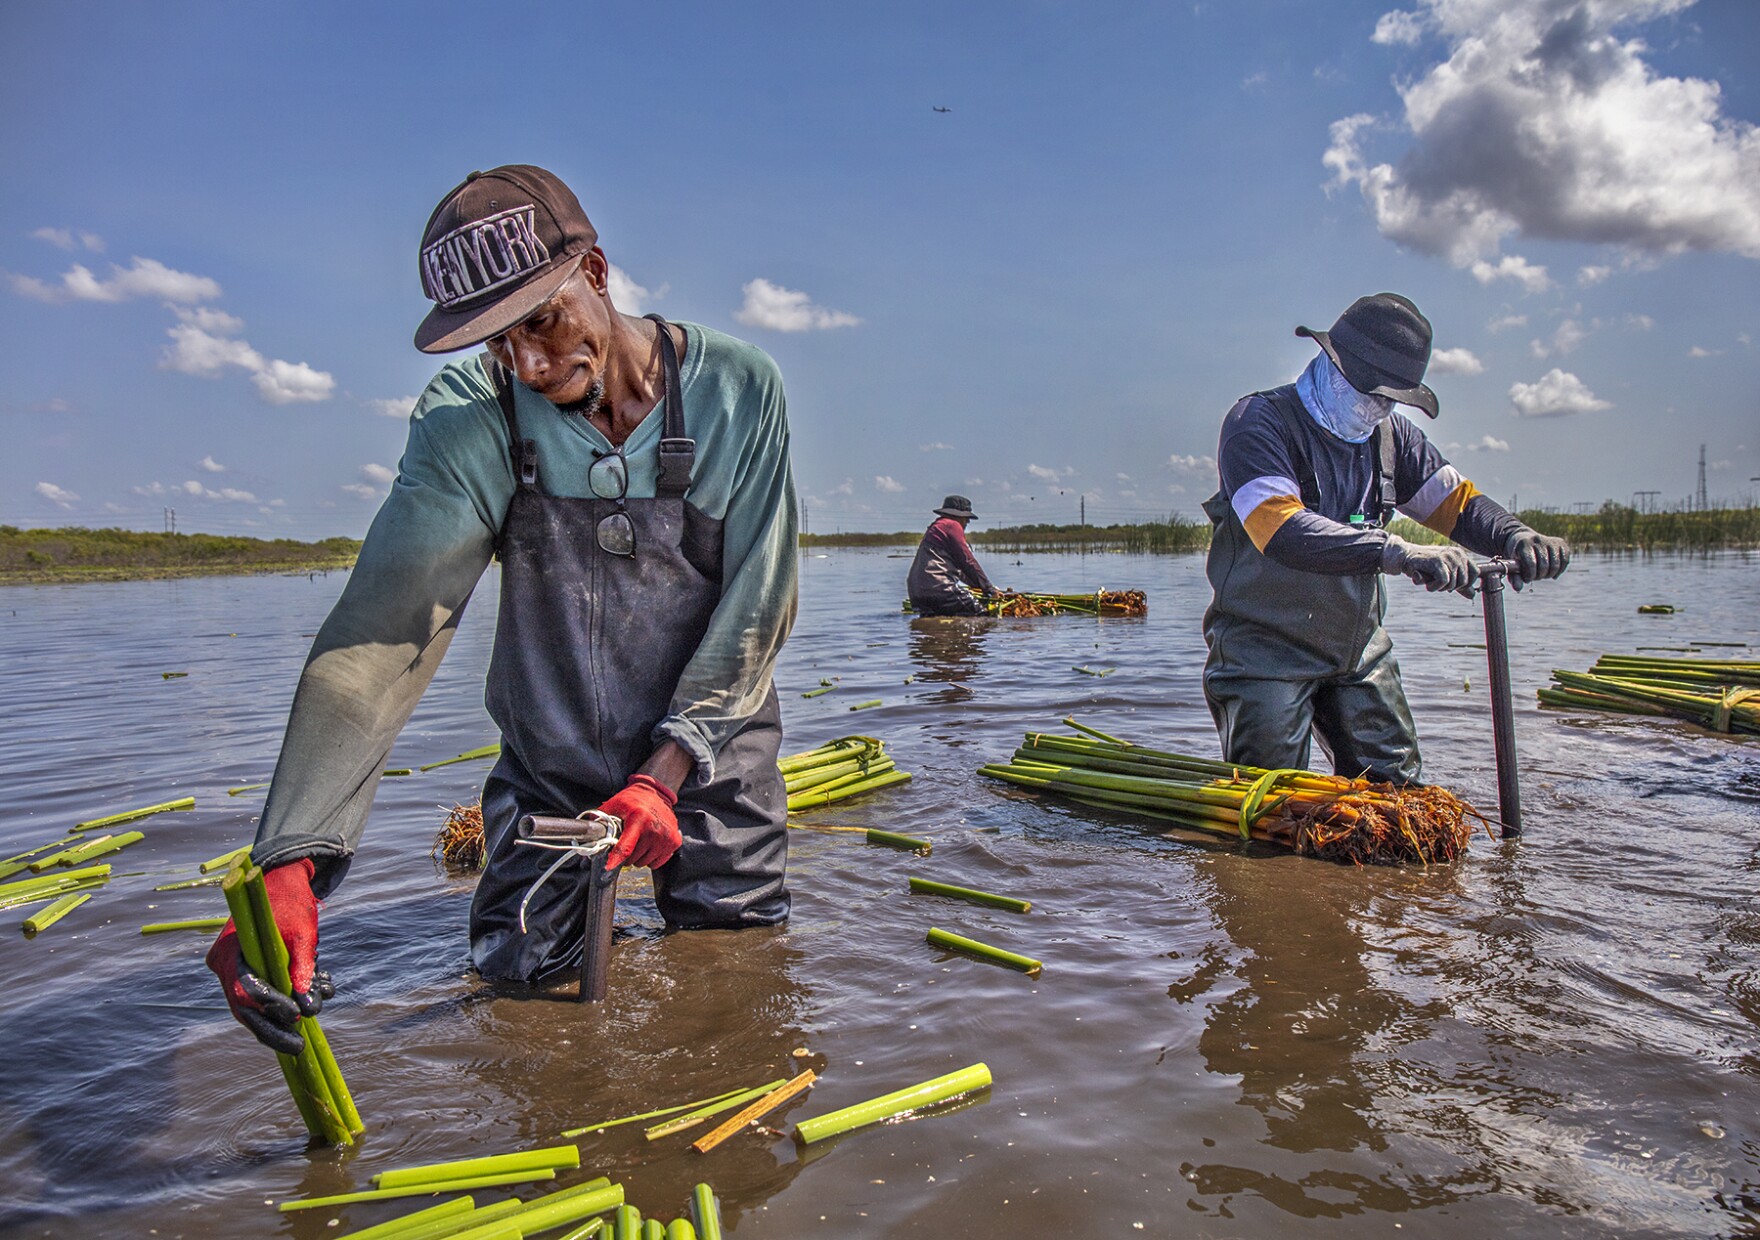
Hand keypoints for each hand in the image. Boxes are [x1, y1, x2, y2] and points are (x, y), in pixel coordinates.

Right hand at [205, 858, 331, 1055]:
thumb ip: (303, 970)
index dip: (270, 1007)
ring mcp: (233, 968)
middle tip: (298, 1048)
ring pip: (254, 1006)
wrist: (283, 879)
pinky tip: (316, 991)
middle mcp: (224, 964)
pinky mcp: (248, 969)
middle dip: (273, 1029)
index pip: (244, 990)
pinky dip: (287, 998)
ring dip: (285, 1015)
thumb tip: (309, 1009)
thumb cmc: (291, 901)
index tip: (296, 1017)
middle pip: (244, 1008)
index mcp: (229, 951)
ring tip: (315, 1013)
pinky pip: (263, 994)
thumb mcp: (302, 935)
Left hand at [600, 774, 681, 870]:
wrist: (656, 792)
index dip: (615, 860)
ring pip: (644, 862)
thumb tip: (587, 835)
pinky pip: (657, 863)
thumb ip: (600, 819)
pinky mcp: (674, 842)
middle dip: (626, 855)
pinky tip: (650, 845)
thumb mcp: (614, 804)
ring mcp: (666, 837)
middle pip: (633, 858)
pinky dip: (651, 858)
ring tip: (639, 841)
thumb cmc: (633, 799)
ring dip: (638, 857)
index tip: (608, 867)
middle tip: (627, 842)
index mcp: (638, 818)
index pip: (625, 847)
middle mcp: (654, 829)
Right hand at [1382, 535, 1477, 596]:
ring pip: (1453, 584)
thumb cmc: (1425, 566)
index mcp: (1461, 554)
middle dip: (1450, 587)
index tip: (1451, 584)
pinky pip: (1443, 582)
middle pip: (1464, 582)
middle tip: (1436, 582)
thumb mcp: (1445, 574)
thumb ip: (1459, 583)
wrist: (1405, 557)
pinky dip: (1434, 587)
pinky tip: (1426, 583)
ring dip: (1440, 587)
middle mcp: (1457, 554)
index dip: (1465, 583)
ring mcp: (1447, 557)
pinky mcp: (1437, 562)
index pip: (1475, 573)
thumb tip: (1473, 595)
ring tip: (1430, 580)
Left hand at [1504, 529, 1569, 588]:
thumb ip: (1514, 577)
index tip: (1527, 579)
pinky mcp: (1560, 543)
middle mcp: (1538, 540)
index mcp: (1524, 544)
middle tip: (1534, 577)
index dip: (1530, 575)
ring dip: (1549, 575)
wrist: (1522, 539)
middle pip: (1544, 565)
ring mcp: (1550, 540)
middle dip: (1539, 576)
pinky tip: (1553, 574)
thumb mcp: (1511, 565)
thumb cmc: (1516, 555)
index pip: (1531, 563)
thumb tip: (1518, 588)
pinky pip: (1565, 560)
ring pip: (1556, 564)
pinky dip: (1560, 570)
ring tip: (1542, 575)